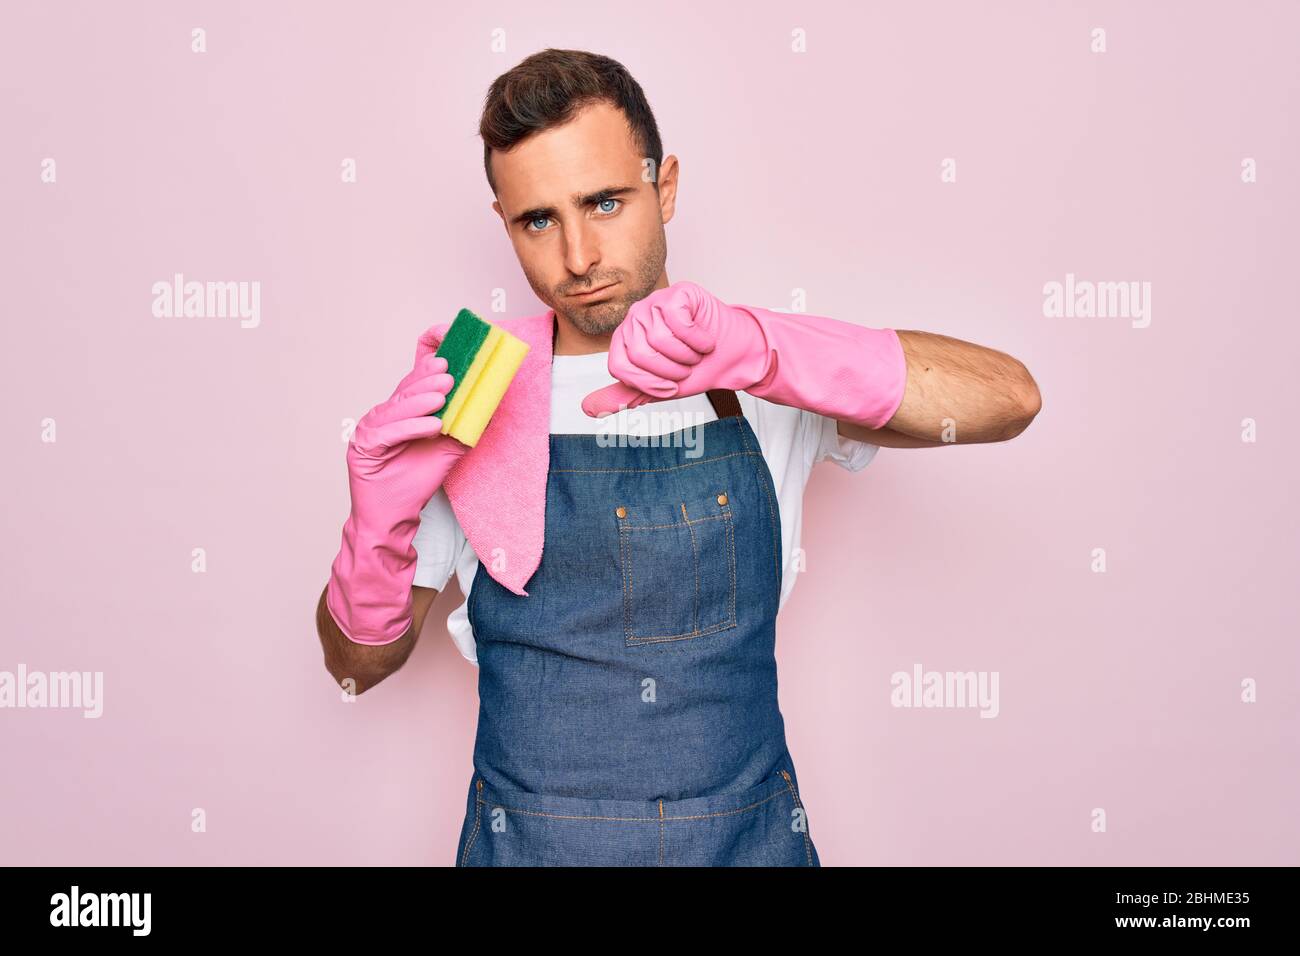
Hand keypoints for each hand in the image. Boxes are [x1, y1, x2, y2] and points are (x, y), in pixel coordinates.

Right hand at [345, 322, 467, 521]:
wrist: (393, 517)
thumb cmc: (414, 484)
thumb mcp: (447, 452)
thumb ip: (463, 429)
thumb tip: (488, 409)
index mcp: (400, 413)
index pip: (413, 382)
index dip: (427, 363)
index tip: (448, 351)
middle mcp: (383, 416)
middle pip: (405, 392)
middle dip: (428, 380)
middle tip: (451, 372)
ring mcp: (370, 430)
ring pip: (396, 409)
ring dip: (420, 401)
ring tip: (443, 395)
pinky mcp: (363, 448)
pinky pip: (390, 433)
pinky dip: (411, 428)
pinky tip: (432, 425)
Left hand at [581, 281, 767, 417]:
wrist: (730, 357)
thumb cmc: (695, 369)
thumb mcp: (657, 388)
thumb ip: (624, 396)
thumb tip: (587, 409)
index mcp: (624, 340)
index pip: (620, 367)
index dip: (648, 383)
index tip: (669, 387)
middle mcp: (634, 318)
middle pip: (640, 353)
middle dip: (670, 370)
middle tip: (686, 368)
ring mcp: (654, 302)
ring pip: (661, 338)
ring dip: (686, 355)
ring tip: (695, 354)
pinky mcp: (677, 292)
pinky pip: (679, 321)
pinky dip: (698, 338)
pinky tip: (705, 339)